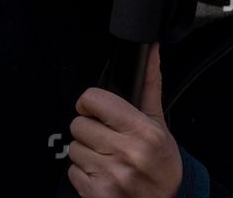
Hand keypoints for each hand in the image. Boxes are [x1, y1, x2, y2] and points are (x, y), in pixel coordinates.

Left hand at [67, 46, 182, 196]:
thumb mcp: (159, 124)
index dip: (92, 105)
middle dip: (91, 131)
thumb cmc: (161, 163)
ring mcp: (112, 175)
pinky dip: (84, 173)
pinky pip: (71, 171)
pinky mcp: (97, 193)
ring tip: (108, 159)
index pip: (92, 99)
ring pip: (74, 147)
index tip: (100, 113)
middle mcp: (128, 153)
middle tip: (109, 141)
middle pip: (78, 124)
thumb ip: (149, 85)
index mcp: (144, 132)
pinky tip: (103, 175)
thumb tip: (150, 49)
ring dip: (87, 153)